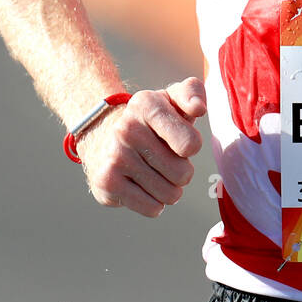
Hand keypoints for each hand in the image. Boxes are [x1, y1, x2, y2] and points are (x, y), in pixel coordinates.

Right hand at [78, 77, 206, 217]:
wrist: (104, 136)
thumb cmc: (152, 121)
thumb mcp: (172, 99)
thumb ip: (193, 93)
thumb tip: (198, 108)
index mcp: (146, 104)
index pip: (190, 143)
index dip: (191, 145)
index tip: (179, 139)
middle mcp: (127, 129)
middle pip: (182, 173)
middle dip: (181, 171)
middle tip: (166, 159)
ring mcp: (115, 157)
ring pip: (169, 194)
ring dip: (168, 188)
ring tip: (154, 172)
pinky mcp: (106, 183)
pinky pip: (152, 208)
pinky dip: (153, 202)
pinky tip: (141, 185)